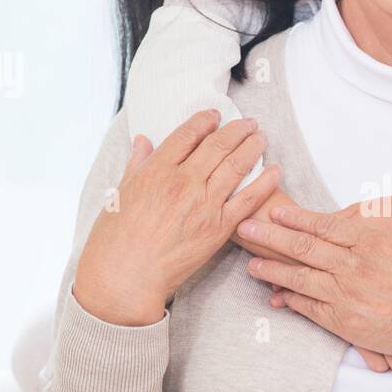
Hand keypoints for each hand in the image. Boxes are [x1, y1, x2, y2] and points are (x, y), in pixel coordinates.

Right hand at [73, 110, 280, 325]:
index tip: (216, 115)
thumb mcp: (119, 193)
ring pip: (235, 167)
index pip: (187, 135)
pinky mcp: (218, 228)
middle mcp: (183, 182)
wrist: (126, 277)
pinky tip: (275, 171)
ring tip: (261, 138)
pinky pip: (248, 200)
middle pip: (217, 146)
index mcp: (157, 171)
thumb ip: (137, 164)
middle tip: (249, 123)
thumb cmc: (115, 239)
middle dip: (236, 130)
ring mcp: (203, 204)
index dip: (204, 120)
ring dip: (252, 148)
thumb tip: (143, 140)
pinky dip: (264, 183)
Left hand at [236, 194, 391, 379]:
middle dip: (272, 237)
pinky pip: (312, 310)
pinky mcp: (348, 324)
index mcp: (375, 245)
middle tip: (246, 228)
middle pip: (304, 249)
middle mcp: (355, 268)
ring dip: (274, 270)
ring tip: (252, 263)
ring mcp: (348, 297)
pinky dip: (293, 301)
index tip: (278, 211)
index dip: (299, 218)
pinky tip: (277, 296)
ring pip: (301, 279)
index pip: (328, 227)